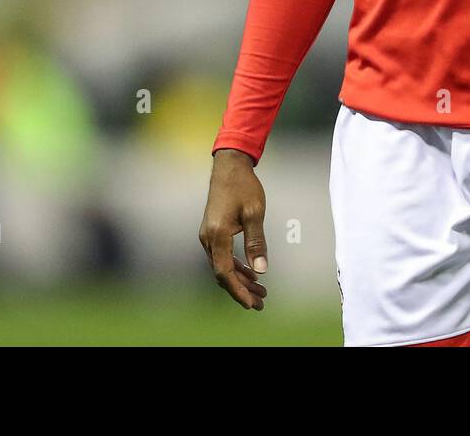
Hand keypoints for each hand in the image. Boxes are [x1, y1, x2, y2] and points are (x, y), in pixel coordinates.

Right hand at [198, 148, 269, 310]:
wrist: (229, 167)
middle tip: (261, 302)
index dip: (238, 290)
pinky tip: (250, 273)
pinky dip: (236, 267)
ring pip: (222, 266)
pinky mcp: (212, 232)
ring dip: (240, 280)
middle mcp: (208, 238)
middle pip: (222, 273)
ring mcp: (208, 236)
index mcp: (217, 234)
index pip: (225, 272)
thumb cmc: (243, 186)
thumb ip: (256, 242)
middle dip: (241, 290)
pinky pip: (222, 256)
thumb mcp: (255, 212)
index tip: (252, 303)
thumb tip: (261, 270)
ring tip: (260, 292)